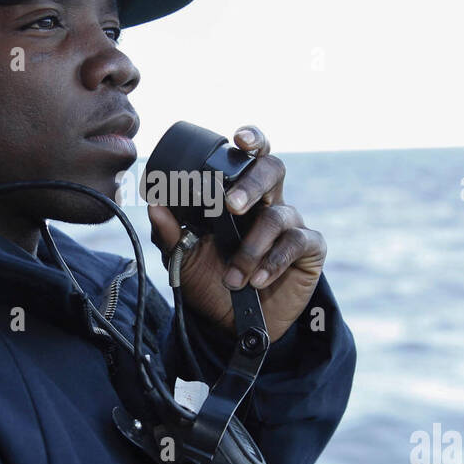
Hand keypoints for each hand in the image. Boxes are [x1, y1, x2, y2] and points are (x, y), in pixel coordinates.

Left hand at [147, 125, 326, 343]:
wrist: (236, 325)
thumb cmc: (211, 282)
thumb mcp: (184, 260)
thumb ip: (170, 233)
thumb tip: (154, 204)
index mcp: (239, 196)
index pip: (249, 157)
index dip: (252, 140)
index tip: (239, 139)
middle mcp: (268, 203)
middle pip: (273, 170)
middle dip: (252, 184)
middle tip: (231, 206)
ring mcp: (291, 225)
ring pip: (278, 215)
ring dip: (251, 248)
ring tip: (234, 278)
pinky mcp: (309, 249)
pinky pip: (297, 242)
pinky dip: (273, 262)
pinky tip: (256, 280)